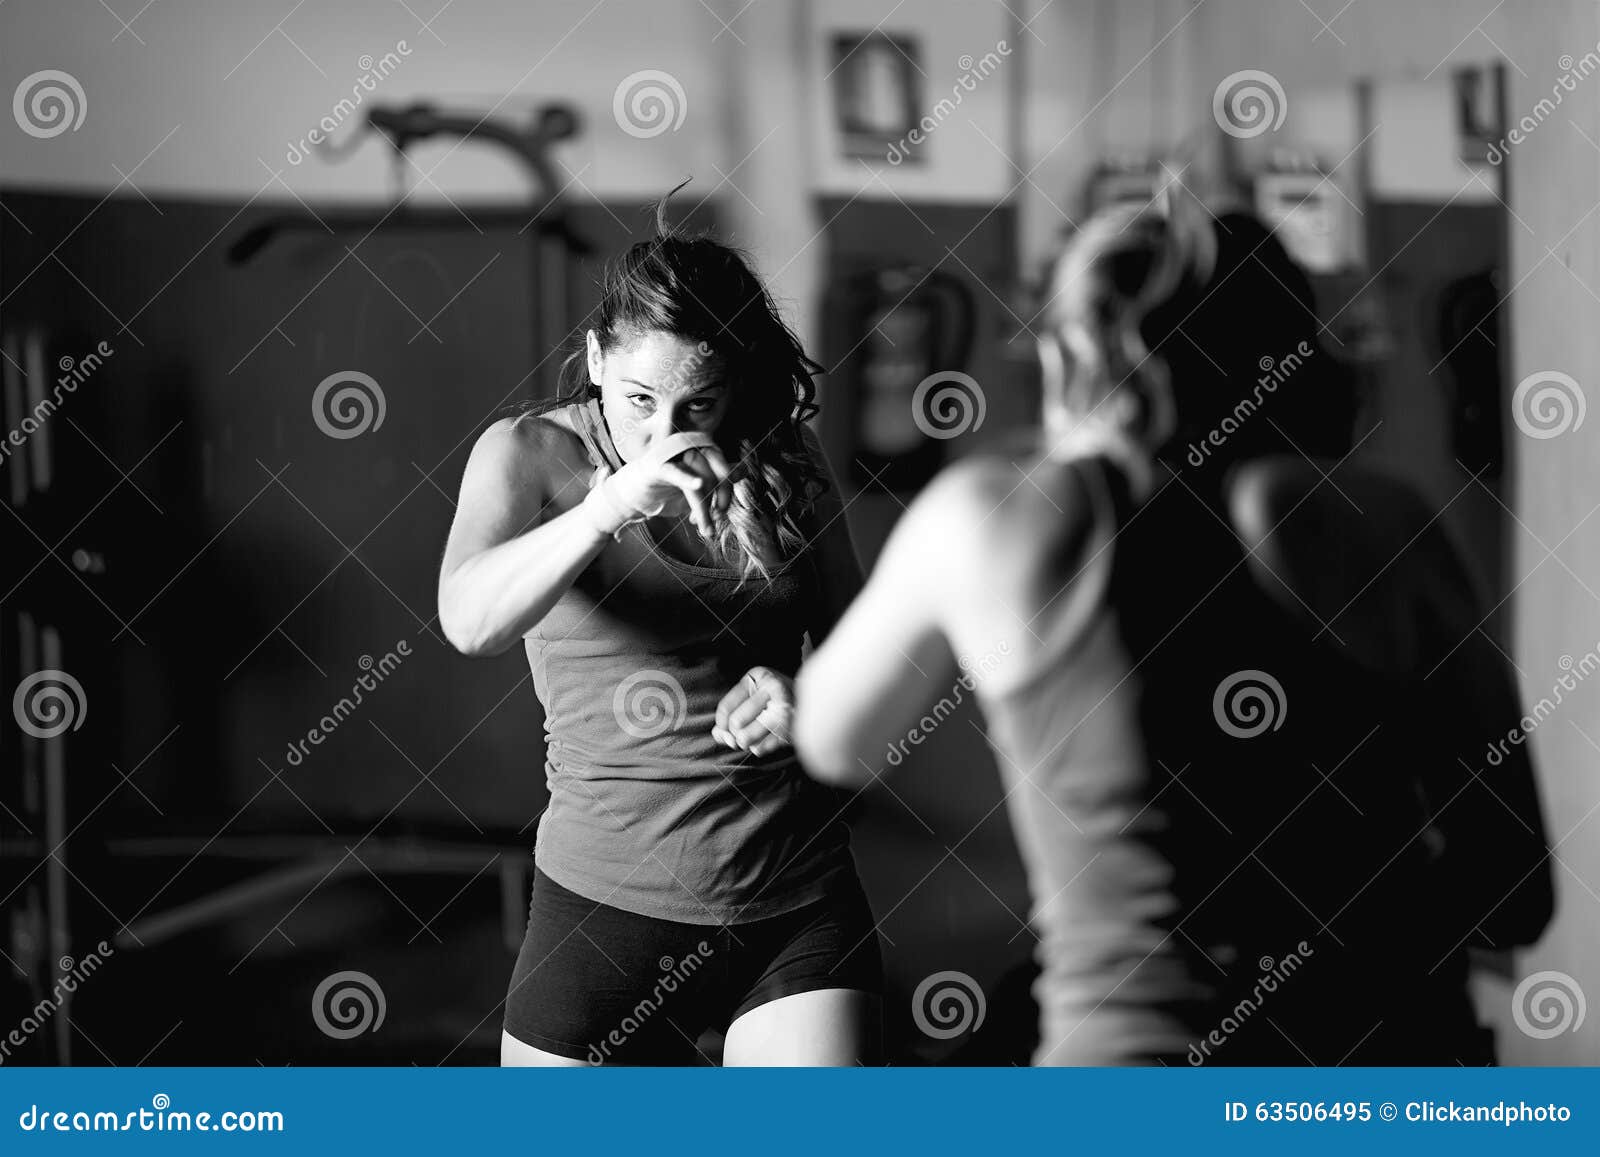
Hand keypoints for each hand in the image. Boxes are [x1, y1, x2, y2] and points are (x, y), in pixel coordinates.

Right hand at [582, 431, 732, 538]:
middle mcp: (687, 447)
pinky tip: (699, 484)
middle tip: (716, 517)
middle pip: (716, 471)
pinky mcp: (656, 466)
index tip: (720, 510)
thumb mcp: (696, 487)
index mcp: (698, 449)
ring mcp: (671, 455)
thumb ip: (719, 477)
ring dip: (703, 509)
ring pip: (699, 481)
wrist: (629, 496)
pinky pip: (676, 472)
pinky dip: (688, 478)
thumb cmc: (665, 489)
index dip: (727, 488)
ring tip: (703, 528)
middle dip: (720, 497)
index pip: (724, 465)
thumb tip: (743, 469)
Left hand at [713, 666, 793, 756]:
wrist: (815, 702)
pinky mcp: (791, 730)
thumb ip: (731, 712)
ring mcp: (784, 711)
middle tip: (743, 731)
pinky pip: (760, 748)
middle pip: (736, 723)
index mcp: (760, 676)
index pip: (726, 707)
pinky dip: (759, 747)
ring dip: (746, 742)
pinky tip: (767, 737)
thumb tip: (717, 734)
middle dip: (735, 733)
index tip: (725, 727)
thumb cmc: (776, 698)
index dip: (721, 723)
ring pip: (746, 738)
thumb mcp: (753, 694)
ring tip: (754, 735)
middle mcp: (774, 690)